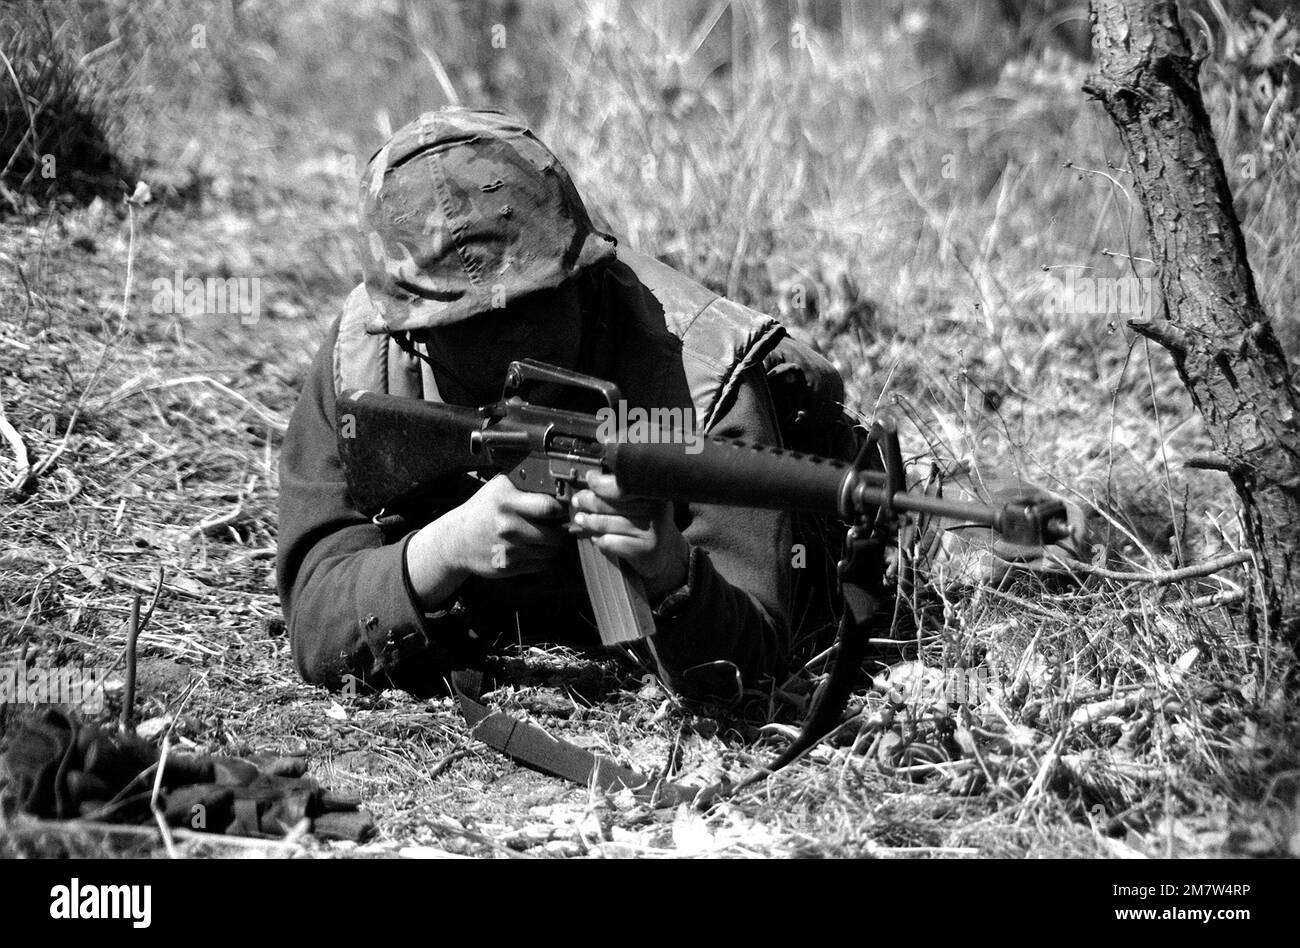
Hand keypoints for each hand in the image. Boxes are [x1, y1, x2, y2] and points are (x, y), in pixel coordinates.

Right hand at [406, 474, 566, 607]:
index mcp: (506, 501)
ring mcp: (508, 548)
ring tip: (546, 538)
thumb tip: (558, 485)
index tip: (562, 511)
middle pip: (553, 534)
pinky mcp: (509, 567)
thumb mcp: (498, 489)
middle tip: (560, 528)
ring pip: (549, 551)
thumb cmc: (482, 511)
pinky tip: (534, 550)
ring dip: (552, 547)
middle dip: (561, 532)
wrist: (456, 541)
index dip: (560, 510)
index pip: (548, 507)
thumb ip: (524, 485)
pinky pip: (540, 565)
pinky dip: (542, 559)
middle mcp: (507, 526)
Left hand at [570, 471, 689, 599]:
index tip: (590, 479)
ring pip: (607, 523)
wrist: (667, 556)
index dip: (602, 482)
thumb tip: (592, 480)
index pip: (623, 485)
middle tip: (578, 501)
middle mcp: (656, 510)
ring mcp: (651, 531)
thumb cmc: (648, 525)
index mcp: (656, 494)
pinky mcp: (643, 551)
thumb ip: (623, 493)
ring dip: (589, 522)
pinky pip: (610, 542)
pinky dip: (599, 540)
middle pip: (611, 503)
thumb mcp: (645, 504)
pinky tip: (596, 538)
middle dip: (589, 501)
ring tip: (581, 519)